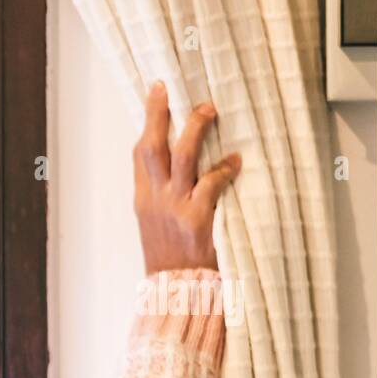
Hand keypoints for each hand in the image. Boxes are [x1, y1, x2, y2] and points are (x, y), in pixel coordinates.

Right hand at [133, 81, 240, 273]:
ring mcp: (174, 206)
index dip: (148, 120)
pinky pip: (211, 183)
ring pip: (181, 156)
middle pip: (153, 146)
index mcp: (143, 199)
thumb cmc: (170, 256)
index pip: (140, 153)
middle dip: (160, 113)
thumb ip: (162, 194)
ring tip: (209, 111)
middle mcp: (155, 198)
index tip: (157, 94)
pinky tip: (236, 161)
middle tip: (172, 89)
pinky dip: (225, 168)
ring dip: (196, 129)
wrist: (176, 288)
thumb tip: (176, 165)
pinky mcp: (195, 218)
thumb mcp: (155, 223)